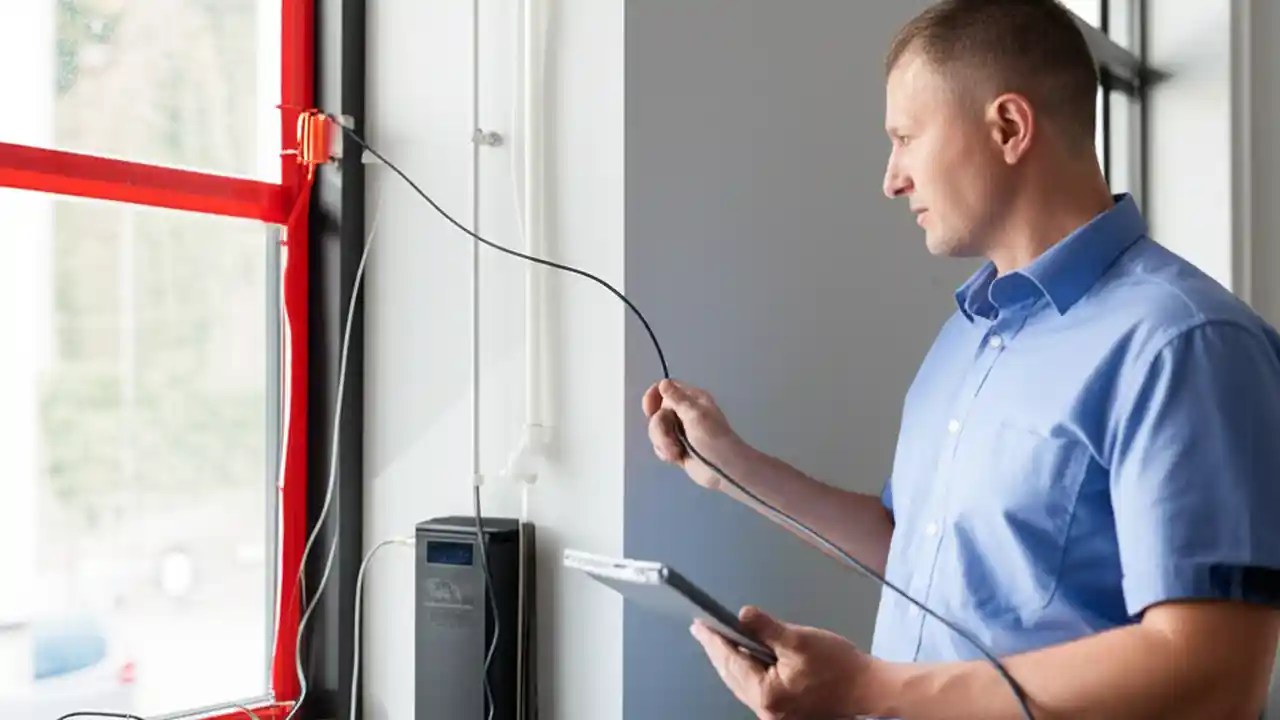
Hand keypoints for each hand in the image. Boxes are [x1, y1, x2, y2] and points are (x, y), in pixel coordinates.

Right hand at [642, 379, 746, 490]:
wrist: (723, 470)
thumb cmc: (713, 439)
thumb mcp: (695, 416)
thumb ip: (677, 399)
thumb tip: (664, 382)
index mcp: (691, 399)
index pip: (666, 388)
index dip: (654, 396)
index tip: (649, 410)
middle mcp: (684, 412)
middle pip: (658, 413)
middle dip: (660, 429)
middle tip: (673, 440)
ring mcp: (679, 431)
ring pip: (656, 431)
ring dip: (663, 443)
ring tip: (676, 453)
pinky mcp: (676, 446)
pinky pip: (659, 445)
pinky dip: (665, 452)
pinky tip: (676, 458)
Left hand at [691, 606, 883, 718]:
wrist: (869, 691)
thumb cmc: (839, 666)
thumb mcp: (800, 640)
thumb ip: (767, 628)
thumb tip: (741, 614)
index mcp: (766, 693)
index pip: (731, 661)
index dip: (714, 640)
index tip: (699, 624)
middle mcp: (766, 710)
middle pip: (732, 676)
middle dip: (717, 652)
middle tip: (701, 630)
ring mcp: (774, 714)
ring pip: (742, 684)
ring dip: (730, 662)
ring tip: (717, 641)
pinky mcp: (785, 712)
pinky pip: (755, 689)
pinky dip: (745, 672)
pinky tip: (743, 659)